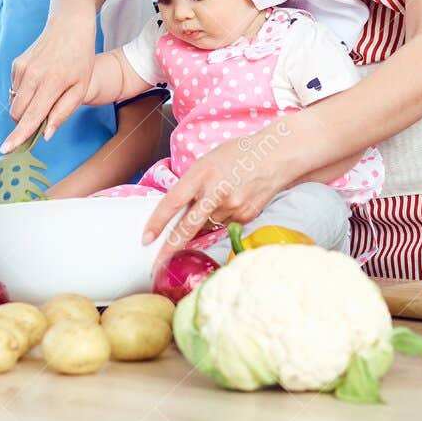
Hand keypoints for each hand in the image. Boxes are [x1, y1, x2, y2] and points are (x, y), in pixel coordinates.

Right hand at [1, 13, 96, 153]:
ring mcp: (21, 68)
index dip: (18, 136)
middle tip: (45, 118)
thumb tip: (45, 134)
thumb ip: (63, 112)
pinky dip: (25, 94)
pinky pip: (15, 90)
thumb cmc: (81, 58)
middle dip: (25, 123)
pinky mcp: (17, 64)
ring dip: (25, 109)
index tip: (6, 149)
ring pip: (14, 103)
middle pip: (17, 114)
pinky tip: (41, 82)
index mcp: (52, 83)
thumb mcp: (81, 88)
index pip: (30, 117)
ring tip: (47, 95)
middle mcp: (32, 75)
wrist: (70, 25)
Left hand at [142, 128, 296, 253]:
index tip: (146, 239)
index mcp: (201, 174)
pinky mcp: (246, 216)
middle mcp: (216, 192)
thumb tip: (178, 211)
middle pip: (188, 227)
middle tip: (156, 266)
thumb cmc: (237, 154)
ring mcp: (233, 207)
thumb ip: (192, 184)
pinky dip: (222, 219)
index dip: (157, 223)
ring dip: (203, 223)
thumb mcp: (207, 161)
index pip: (173, 202)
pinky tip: (232, 202)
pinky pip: (225, 225)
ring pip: (207, 227)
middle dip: (170, 249)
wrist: (275, 156)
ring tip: (218, 200)